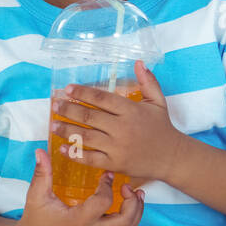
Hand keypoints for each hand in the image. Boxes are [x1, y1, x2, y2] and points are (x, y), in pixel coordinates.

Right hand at [12, 149, 144, 225]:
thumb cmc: (35, 220)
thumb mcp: (36, 196)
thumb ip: (42, 173)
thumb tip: (41, 151)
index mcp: (78, 221)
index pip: (103, 202)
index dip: (108, 186)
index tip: (107, 174)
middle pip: (125, 221)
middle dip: (133, 203)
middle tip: (129, 187)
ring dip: (136, 211)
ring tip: (137, 194)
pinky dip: (131, 218)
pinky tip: (129, 204)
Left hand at [50, 60, 184, 182]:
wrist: (172, 157)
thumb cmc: (162, 128)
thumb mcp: (158, 102)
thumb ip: (148, 82)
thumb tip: (139, 62)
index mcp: (131, 111)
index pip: (101, 99)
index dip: (82, 93)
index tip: (67, 89)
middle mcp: (123, 128)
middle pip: (88, 117)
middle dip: (68, 110)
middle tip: (55, 106)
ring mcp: (118, 147)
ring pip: (85, 137)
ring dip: (66, 130)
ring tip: (53, 125)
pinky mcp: (115, 163)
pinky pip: (90, 158)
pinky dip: (74, 154)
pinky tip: (63, 149)